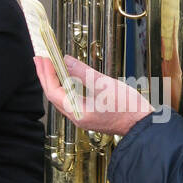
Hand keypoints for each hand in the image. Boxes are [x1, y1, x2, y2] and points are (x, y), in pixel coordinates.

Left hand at [34, 55, 153, 137]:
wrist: (143, 124)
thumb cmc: (128, 108)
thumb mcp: (104, 85)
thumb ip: (82, 72)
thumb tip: (66, 61)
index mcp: (78, 112)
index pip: (53, 92)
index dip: (46, 73)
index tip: (43, 58)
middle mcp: (77, 117)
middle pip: (54, 96)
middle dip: (45, 76)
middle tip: (39, 59)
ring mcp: (83, 117)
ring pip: (61, 98)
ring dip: (54, 81)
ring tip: (49, 66)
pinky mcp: (89, 114)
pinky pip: (71, 99)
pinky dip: (65, 86)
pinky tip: (66, 77)